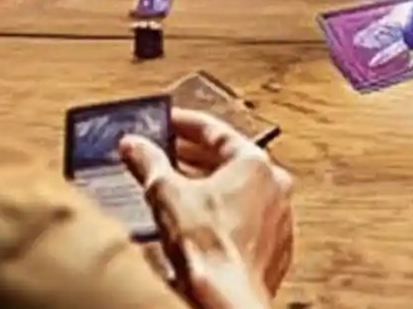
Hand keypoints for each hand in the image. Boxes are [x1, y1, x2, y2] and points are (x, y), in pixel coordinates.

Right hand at [121, 109, 295, 307]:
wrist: (228, 299)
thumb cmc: (208, 248)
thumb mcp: (166, 194)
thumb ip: (149, 162)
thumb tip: (134, 145)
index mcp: (255, 164)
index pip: (217, 131)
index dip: (186, 124)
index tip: (168, 121)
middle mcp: (275, 186)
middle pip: (231, 160)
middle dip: (196, 156)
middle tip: (169, 152)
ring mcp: (278, 218)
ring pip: (241, 191)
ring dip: (210, 185)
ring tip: (178, 186)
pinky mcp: (274, 246)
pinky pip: (248, 219)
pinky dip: (224, 214)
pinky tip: (199, 223)